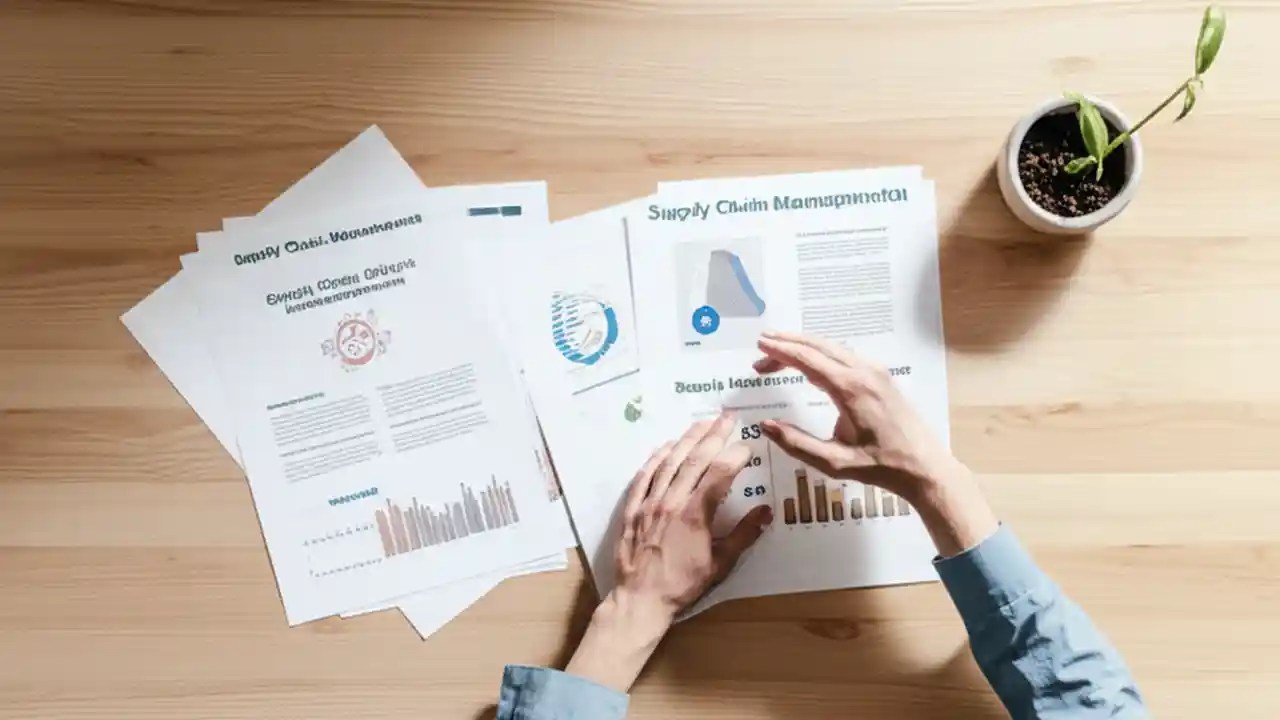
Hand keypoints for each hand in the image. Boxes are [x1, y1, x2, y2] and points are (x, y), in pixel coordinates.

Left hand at [564, 414, 772, 691]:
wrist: (640, 600)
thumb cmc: (682, 585)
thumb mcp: (720, 565)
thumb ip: (743, 535)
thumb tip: (766, 512)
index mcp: (694, 515)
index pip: (719, 475)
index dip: (735, 456)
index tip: (748, 445)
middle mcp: (670, 502)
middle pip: (694, 460)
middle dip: (713, 436)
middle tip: (728, 417)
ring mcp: (648, 504)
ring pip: (668, 463)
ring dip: (686, 440)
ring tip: (701, 423)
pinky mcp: (632, 510)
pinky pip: (643, 477)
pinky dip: (655, 459)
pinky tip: (665, 446)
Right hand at [754, 330, 996, 555]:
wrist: (924, 466)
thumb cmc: (880, 466)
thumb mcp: (834, 461)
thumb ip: (796, 443)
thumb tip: (765, 425)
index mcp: (851, 389)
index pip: (808, 359)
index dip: (781, 351)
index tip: (760, 345)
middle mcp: (864, 372)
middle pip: (819, 345)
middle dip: (788, 343)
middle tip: (762, 345)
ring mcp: (876, 371)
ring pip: (833, 347)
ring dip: (805, 346)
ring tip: (778, 352)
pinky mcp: (881, 376)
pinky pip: (845, 355)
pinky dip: (821, 353)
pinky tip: (810, 362)